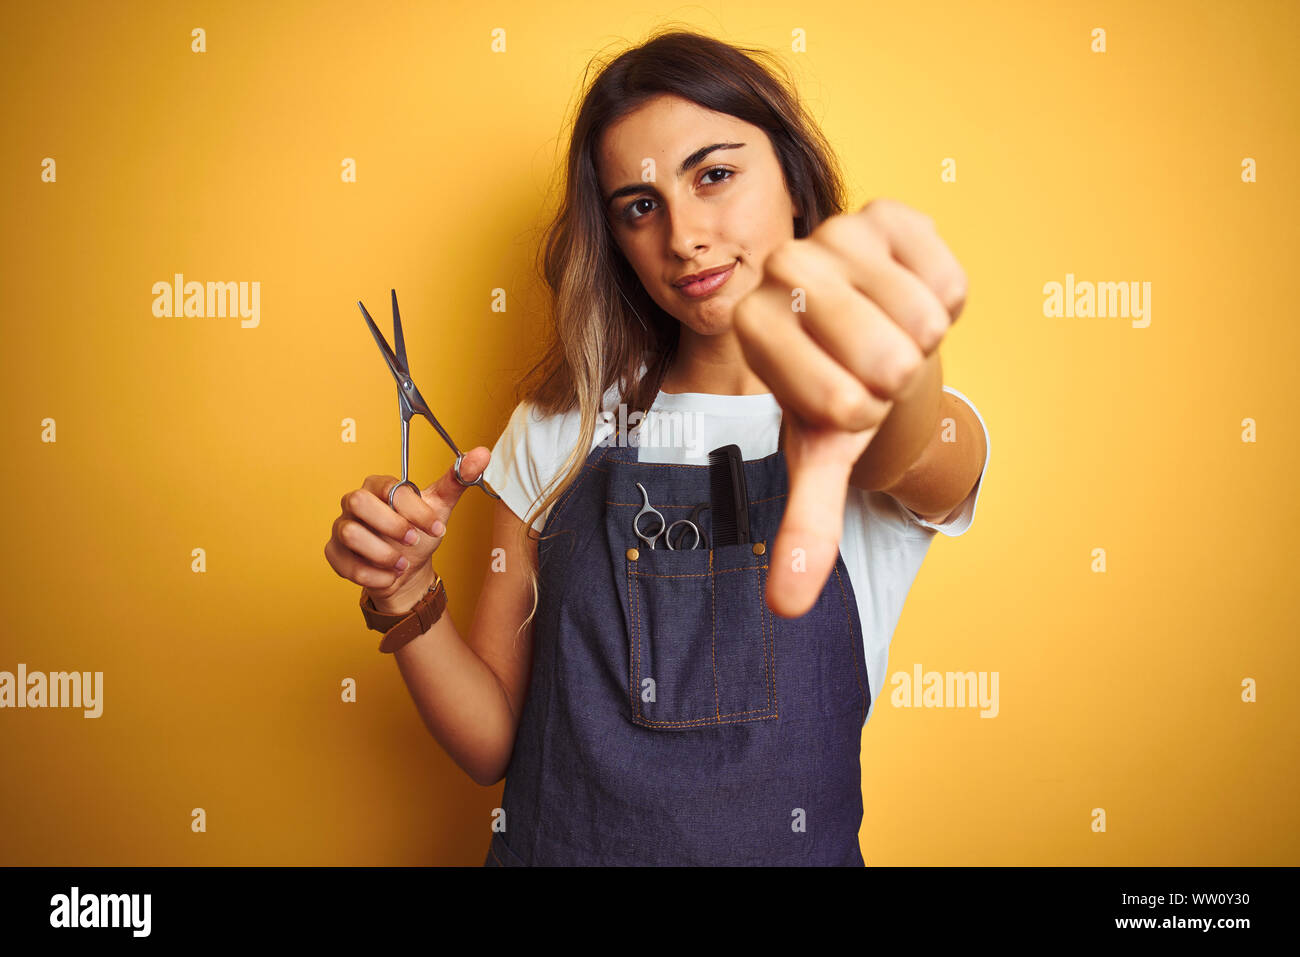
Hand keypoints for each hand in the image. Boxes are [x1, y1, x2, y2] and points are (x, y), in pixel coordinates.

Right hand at [324, 448, 491, 608]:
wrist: (407, 570)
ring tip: (403, 563)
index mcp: (379, 486)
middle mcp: (354, 502)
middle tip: (413, 540)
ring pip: (350, 533)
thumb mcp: (440, 507)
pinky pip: (344, 563)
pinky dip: (372, 574)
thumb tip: (482, 453)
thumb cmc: (419, 533)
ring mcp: (341, 527)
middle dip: (391, 525)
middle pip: (359, 502)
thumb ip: (458, 479)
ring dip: (383, 553)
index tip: (437, 528)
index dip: (416, 510)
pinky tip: (389, 576)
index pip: (391, 488)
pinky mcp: (334, 553)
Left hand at [732, 198, 967, 617]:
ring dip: (921, 342)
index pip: (839, 400)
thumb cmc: (835, 397)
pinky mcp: (891, 213)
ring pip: (921, 318)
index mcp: (751, 325)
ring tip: (887, 332)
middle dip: (893, 382)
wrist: (868, 340)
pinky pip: (947, 277)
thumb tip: (785, 607)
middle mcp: (782, 266)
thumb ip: (803, 527)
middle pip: (886, 357)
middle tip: (871, 370)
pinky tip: (910, 295)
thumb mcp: (820, 458)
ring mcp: (837, 230)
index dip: (856, 414)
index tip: (840, 398)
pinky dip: (946, 300)